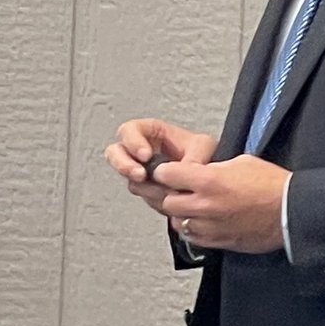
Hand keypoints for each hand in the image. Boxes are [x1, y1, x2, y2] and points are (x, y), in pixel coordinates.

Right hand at [104, 118, 218, 214]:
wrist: (208, 176)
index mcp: (152, 132)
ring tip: (159, 188)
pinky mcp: (146, 187)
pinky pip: (141, 192)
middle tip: (140, 174)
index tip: (145, 155)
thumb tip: (183, 170)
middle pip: (116, 152)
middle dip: (124, 164)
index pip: (130, 130)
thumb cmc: (202, 152)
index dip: (133, 141)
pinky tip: (165, 195)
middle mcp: (141, 150)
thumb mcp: (203, 146)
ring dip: (141, 184)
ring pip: (126, 176)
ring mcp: (141, 169)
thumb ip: (193, 156)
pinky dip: (152, 195)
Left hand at [154, 154, 289, 253]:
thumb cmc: (274, 187)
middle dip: (172, 193)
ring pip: (176, 222)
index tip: (170, 170)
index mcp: (209, 181)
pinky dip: (193, 228)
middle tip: (181, 189)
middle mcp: (205, 205)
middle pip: (166, 201)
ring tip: (194, 205)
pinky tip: (204, 220)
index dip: (166, 170)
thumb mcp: (242, 161)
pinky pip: (191, 236)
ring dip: (181, 213)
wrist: (290, 212)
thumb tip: (202, 169)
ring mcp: (209, 226)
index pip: (166, 174)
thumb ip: (215, 167)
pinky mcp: (217, 242)